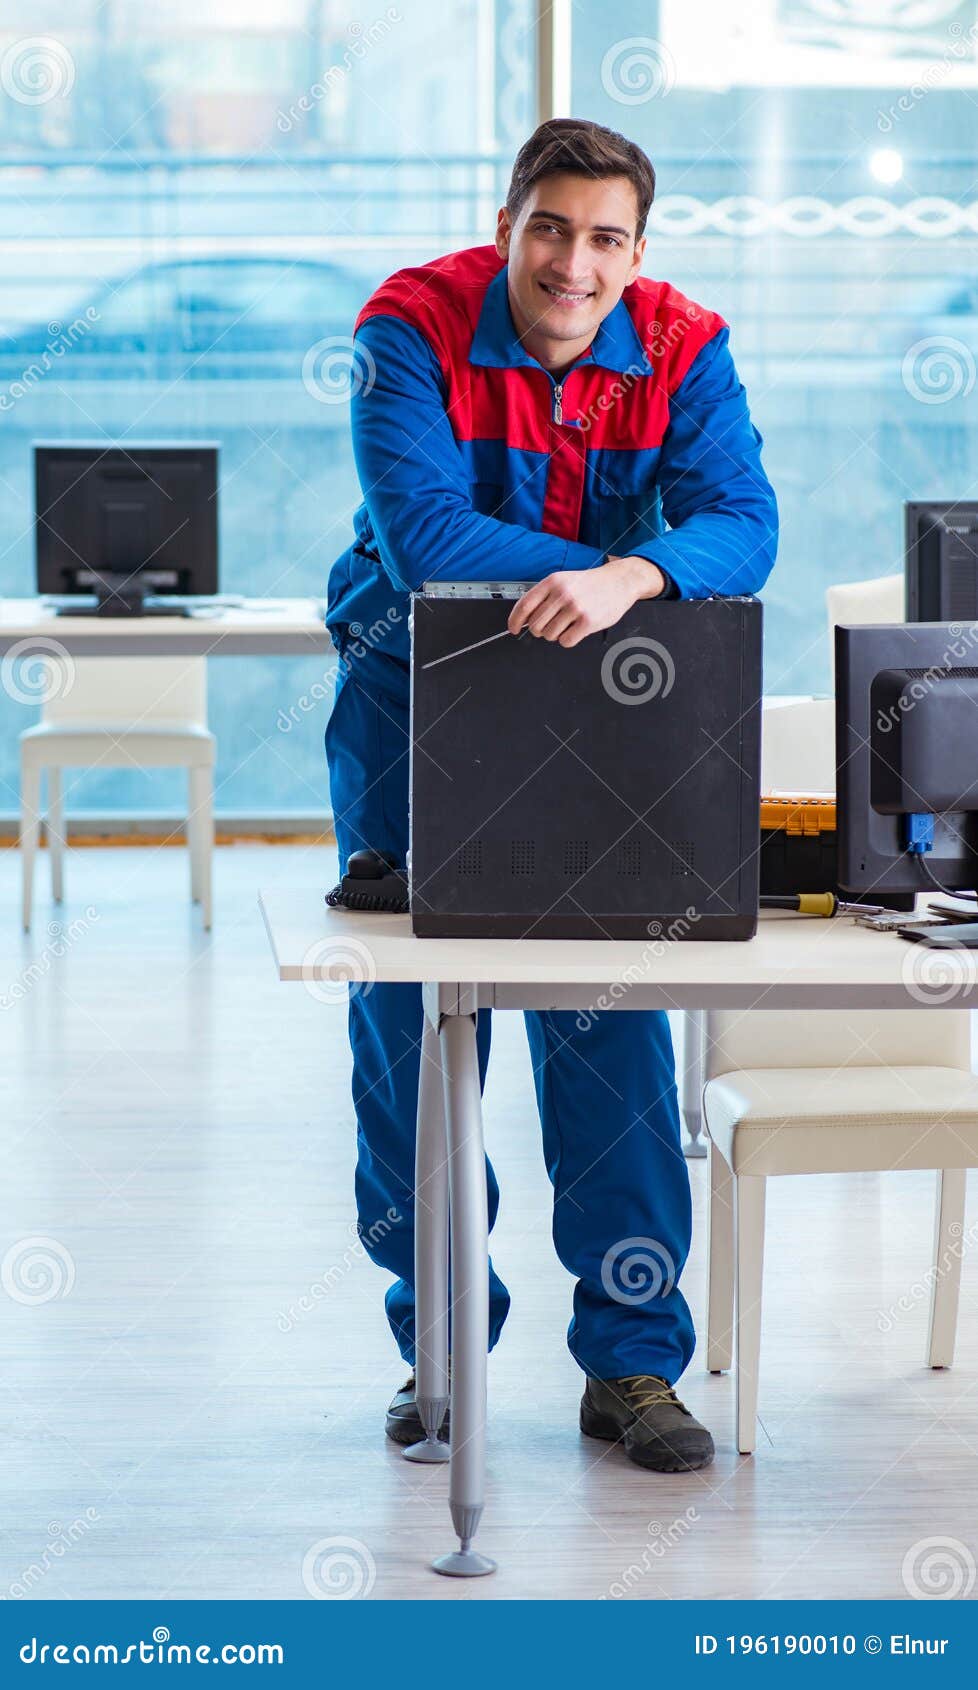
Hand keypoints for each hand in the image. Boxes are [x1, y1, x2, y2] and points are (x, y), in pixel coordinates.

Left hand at [507, 555, 666, 648]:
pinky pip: (566, 641)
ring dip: (555, 634)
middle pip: (536, 625)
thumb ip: (545, 596)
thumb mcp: (564, 580)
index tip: (513, 629)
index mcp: (553, 581)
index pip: (525, 605)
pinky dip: (567, 640)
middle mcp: (562, 594)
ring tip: (567, 624)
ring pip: (550, 635)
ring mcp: (575, 608)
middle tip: (550, 625)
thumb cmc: (590, 583)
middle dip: (539, 630)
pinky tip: (575, 630)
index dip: (515, 620)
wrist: (620, 581)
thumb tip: (525, 618)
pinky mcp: (588, 622)